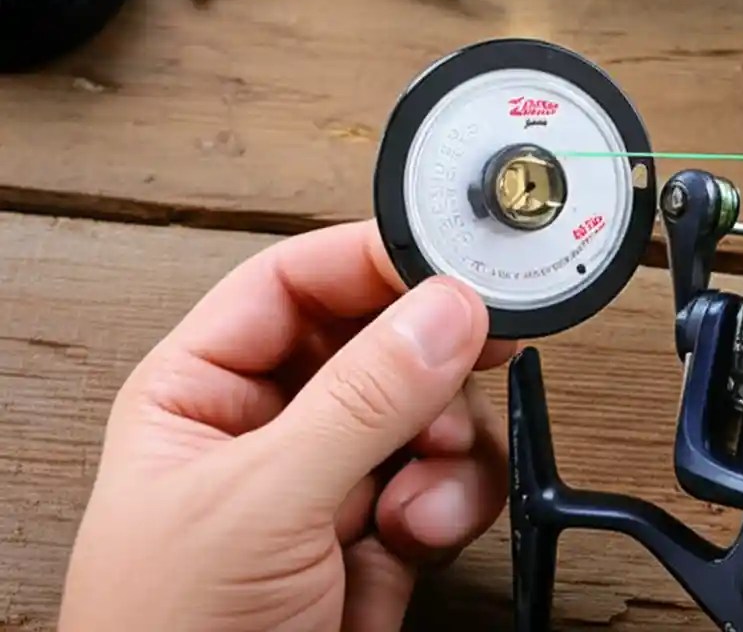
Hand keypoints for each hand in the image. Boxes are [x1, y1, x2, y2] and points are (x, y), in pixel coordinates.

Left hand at [59, 220, 515, 630]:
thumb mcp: (260, 503)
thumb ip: (360, 400)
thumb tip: (442, 310)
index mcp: (204, 392)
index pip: (295, 284)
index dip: (372, 262)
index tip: (450, 264)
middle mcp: (272, 428)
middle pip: (379, 345)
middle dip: (430, 363)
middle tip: (481, 354)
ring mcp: (331, 484)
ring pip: (428, 414)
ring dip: (446, 445)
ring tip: (421, 485)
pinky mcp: (381, 536)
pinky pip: (446, 482)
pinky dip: (452, 503)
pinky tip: (417, 534)